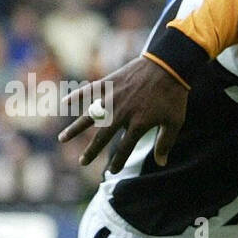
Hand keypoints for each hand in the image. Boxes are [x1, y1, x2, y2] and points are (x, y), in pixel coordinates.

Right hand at [59, 56, 188, 171]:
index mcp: (138, 124)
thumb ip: (165, 143)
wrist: (168, 66)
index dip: (118, 161)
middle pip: (102, 137)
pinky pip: (89, 91)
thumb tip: (161, 163)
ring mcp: (113, 97)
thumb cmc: (173, 96)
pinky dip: (76, 96)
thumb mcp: (174, 122)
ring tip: (62, 139)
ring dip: (75, 129)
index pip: (125, 148)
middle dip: (91, 151)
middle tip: (82, 162)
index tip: (113, 171)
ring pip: (89, 116)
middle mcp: (121, 113)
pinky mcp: (109, 83)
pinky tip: (64, 103)